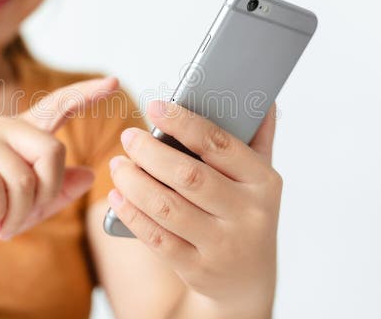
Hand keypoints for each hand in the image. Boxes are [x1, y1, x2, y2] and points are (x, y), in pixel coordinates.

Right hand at [0, 76, 118, 256]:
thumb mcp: (29, 207)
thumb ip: (58, 191)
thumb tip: (89, 175)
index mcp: (24, 134)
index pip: (59, 106)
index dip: (86, 94)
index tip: (113, 82)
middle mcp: (3, 128)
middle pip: (53, 150)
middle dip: (46, 193)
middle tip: (25, 216)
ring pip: (23, 177)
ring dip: (18, 214)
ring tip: (3, 224)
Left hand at [108, 100, 280, 309]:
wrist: (248, 281)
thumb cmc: (247, 215)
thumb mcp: (260, 179)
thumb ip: (258, 138)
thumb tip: (260, 98)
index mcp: (263, 182)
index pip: (219, 144)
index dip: (183, 123)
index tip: (155, 106)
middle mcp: (246, 214)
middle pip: (188, 176)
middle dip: (150, 153)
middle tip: (128, 137)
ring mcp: (222, 245)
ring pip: (167, 207)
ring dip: (135, 183)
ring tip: (118, 165)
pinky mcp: (198, 268)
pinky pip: (157, 238)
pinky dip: (133, 215)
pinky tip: (117, 197)